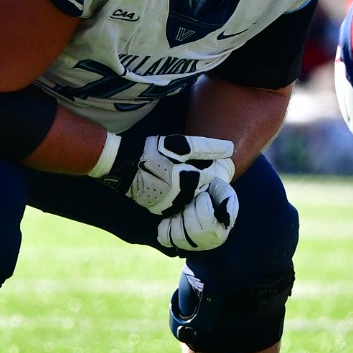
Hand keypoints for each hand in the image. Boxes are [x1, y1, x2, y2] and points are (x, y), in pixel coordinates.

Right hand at [105, 133, 234, 214]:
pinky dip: (178, 196)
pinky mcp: (158, 208)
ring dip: (191, 189)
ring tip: (183, 176)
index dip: (214, 168)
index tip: (214, 162)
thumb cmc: (151, 150)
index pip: (212, 177)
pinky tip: (172, 184)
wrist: (122, 164)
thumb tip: (230, 148)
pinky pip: (175, 204)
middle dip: (204, 180)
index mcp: (190, 181)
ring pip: (189, 199)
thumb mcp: (180, 144)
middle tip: (196, 169)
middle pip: (201, 190)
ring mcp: (169, 205)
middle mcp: (182, 198)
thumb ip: (206, 147)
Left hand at [156, 176, 237, 253]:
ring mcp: (187, 244)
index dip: (203, 206)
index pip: (207, 225)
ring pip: (177, 236)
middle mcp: (203, 243)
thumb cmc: (214, 191)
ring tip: (182, 206)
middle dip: (189, 209)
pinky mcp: (173, 241)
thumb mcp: (226, 193)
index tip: (204, 194)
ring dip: (176, 216)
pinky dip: (165, 226)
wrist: (200, 190)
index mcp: (219, 233)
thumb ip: (229, 204)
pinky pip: (165, 239)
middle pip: (191, 231)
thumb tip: (227, 222)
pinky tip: (170, 216)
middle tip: (191, 199)